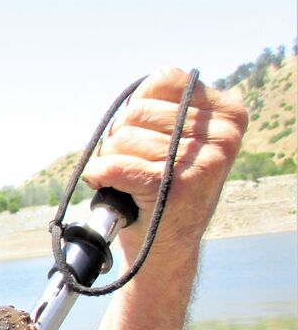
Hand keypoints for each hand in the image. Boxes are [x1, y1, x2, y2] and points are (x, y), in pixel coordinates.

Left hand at [82, 68, 246, 255]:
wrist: (165, 249)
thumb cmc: (162, 186)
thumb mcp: (178, 139)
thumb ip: (165, 107)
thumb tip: (136, 94)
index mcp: (229, 117)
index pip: (165, 80)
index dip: (139, 104)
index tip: (145, 131)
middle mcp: (222, 137)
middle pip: (136, 111)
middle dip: (121, 138)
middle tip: (134, 165)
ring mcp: (200, 162)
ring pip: (121, 138)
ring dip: (110, 160)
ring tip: (129, 181)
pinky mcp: (172, 187)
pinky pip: (112, 166)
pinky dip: (99, 176)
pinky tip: (106, 186)